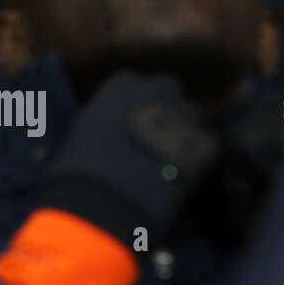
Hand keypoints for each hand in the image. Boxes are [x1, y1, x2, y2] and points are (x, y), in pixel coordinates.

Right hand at [40, 70, 218, 243]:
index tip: (130, 120)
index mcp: (120, 86)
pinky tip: (179, 176)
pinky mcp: (201, 144)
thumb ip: (102, 118)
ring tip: (167, 159)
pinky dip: (196, 158)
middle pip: (168, 89)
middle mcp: (155, 90)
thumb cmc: (79, 171)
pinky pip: (205, 145)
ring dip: (182, 131)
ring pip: (191, 115)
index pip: (133, 82)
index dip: (134, 102)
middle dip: (164, 107)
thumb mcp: (81, 133)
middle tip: (155, 135)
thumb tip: (110, 125)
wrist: (104, 202)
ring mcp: (182, 115)